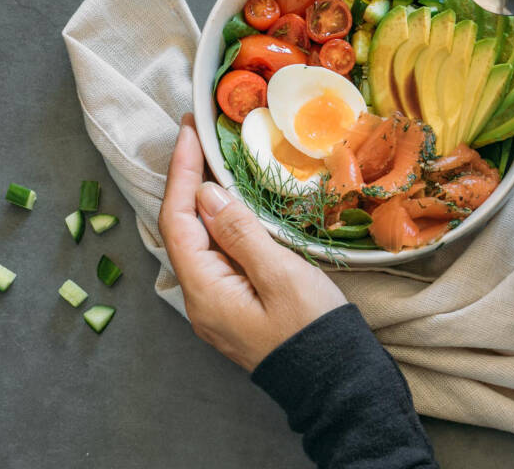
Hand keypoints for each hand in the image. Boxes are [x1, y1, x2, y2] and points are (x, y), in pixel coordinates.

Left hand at [158, 114, 346, 370]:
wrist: (335, 381)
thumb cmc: (312, 329)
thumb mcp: (281, 276)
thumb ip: (241, 234)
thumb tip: (208, 194)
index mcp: (205, 291)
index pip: (178, 220)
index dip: (181, 173)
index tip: (188, 132)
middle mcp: (200, 298)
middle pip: (182, 229)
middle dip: (187, 180)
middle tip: (196, 137)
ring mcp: (216, 305)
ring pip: (198, 242)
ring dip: (201, 200)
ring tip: (210, 160)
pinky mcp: (234, 305)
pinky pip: (216, 255)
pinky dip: (218, 223)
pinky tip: (231, 206)